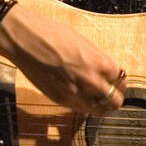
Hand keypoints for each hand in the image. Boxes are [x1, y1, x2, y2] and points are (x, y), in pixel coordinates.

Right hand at [0, 5, 126, 115]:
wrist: (25, 39)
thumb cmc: (51, 35)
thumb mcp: (83, 43)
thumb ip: (96, 60)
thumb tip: (103, 70)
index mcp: (100, 62)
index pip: (120, 79)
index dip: (118, 81)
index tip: (116, 81)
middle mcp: (91, 79)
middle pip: (115, 100)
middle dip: (116, 98)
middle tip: (113, 96)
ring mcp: (75, 92)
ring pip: (98, 110)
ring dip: (102, 107)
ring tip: (100, 103)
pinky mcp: (59, 99)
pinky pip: (79, 109)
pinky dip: (84, 108)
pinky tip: (83, 102)